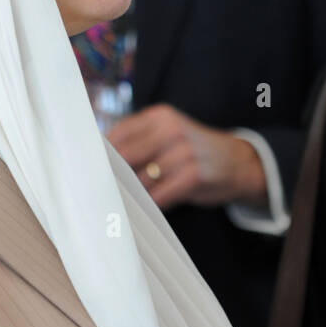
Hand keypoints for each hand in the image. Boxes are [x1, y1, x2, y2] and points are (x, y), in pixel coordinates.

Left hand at [106, 104, 266, 210]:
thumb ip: (138, 142)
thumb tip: (97, 161)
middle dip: (111, 176)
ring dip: (129, 194)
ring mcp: (183, 152)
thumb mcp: (168, 134)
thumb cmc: (193, 151)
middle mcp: (171, 130)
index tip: (86, 171)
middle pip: (124, 156)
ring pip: (140, 179)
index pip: (117, 134)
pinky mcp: (193, 175)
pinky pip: (159, 195)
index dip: (99, 155)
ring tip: (119, 204)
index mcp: (159, 116)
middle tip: (96, 193)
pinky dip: (148, 205)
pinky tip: (143, 210)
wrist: (239, 162)